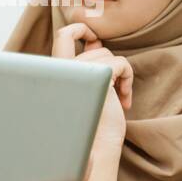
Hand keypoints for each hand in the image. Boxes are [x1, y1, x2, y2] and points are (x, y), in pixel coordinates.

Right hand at [52, 22, 131, 180]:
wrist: (97, 149)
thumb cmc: (91, 124)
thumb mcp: (84, 87)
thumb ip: (82, 62)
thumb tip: (94, 39)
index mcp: (53, 73)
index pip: (63, 35)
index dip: (81, 31)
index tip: (95, 45)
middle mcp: (60, 70)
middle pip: (87, 41)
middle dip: (103, 54)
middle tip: (110, 81)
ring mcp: (77, 73)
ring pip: (105, 53)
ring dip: (118, 71)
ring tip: (118, 95)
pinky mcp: (96, 79)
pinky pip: (120, 63)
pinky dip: (128, 78)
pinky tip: (125, 100)